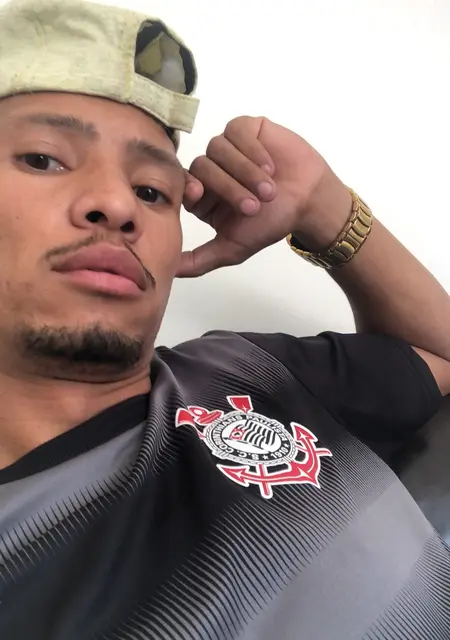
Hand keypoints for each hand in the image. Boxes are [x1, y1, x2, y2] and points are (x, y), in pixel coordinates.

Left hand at [178, 116, 352, 276]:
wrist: (309, 201)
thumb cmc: (272, 222)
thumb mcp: (232, 248)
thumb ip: (199, 260)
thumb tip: (170, 270)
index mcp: (205, 196)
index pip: (184, 185)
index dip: (189, 188)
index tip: (197, 193)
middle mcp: (213, 169)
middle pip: (202, 167)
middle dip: (227, 187)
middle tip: (253, 207)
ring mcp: (228, 147)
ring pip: (218, 148)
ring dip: (244, 171)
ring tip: (268, 190)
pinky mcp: (246, 129)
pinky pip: (236, 130)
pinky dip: (251, 149)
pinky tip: (270, 165)